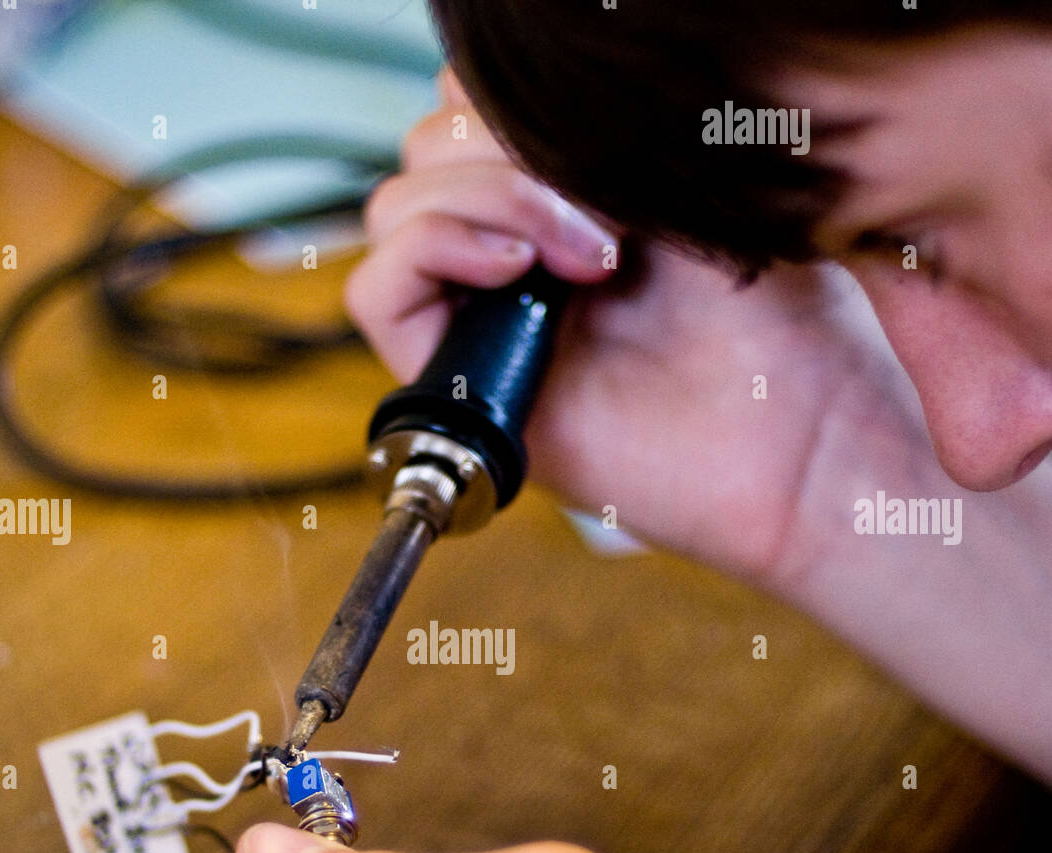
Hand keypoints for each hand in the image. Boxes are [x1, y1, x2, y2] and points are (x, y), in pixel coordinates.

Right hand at [345, 68, 926, 588]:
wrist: (795, 436)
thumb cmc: (771, 318)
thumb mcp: (680, 184)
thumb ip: (586, 136)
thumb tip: (490, 97)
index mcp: (557, 200)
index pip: (464, 105)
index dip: (508, 100)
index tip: (604, 143)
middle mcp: (507, 255)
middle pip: (426, 148)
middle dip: (505, 150)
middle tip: (607, 215)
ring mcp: (481, 316)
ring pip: (397, 205)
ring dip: (487, 200)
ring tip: (588, 256)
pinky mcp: (461, 382)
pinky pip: (377, 290)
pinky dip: (434, 250)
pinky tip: (517, 273)